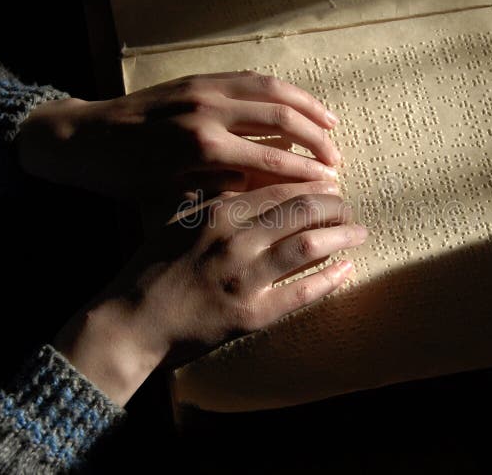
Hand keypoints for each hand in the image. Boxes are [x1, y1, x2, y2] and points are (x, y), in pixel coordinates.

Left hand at [17, 71, 340, 197]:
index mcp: (201, 147)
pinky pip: (251, 77)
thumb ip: (219, 193)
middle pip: (281, 118)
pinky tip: (298, 101)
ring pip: (272, 90)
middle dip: (315, 140)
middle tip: (337, 160)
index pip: (270, 157)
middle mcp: (209, 110)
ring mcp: (206, 88)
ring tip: (333, 126)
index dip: (304, 172)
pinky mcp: (201, 77)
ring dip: (307, 107)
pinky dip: (281, 88)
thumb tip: (263, 191)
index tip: (330, 183)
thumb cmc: (125, 178)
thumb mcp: (169, 197)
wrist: (85, 137)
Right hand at [54, 181, 366, 405]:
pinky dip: (328, 280)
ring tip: (359, 231)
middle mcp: (234, 241)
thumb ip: (204, 193)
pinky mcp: (250, 316)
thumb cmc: (152, 268)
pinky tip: (347, 270)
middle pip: (300, 211)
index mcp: (218, 214)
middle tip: (348, 205)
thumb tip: (233, 170)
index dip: (311, 184)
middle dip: (333, 205)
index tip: (329, 183)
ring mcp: (244, 279)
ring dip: (340, 235)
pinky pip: (300, 294)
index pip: (278, 188)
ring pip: (307, 245)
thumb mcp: (174, 219)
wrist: (131, 321)